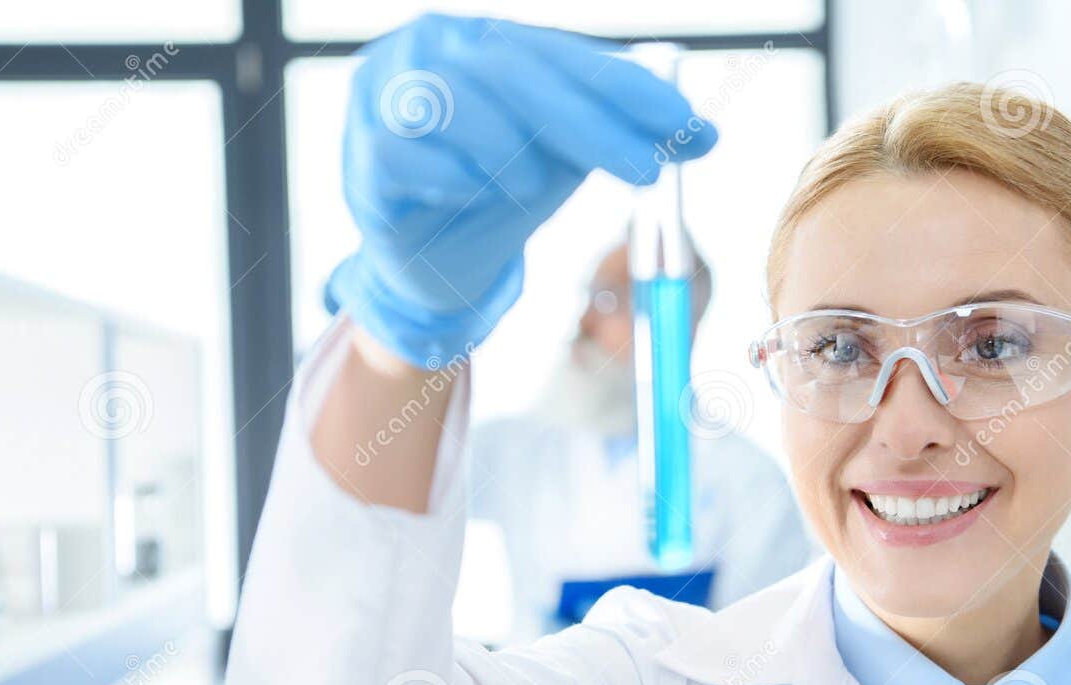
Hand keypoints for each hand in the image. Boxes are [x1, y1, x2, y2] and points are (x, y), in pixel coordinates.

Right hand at [326, 14, 717, 368]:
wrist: (429, 260)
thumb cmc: (498, 191)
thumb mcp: (566, 156)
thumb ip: (620, 133)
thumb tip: (705, 133)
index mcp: (490, 39)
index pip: (566, 56)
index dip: (627, 90)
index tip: (686, 125)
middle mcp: (438, 48)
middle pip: (520, 74)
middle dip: (594, 125)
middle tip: (649, 172)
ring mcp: (391, 92)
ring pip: (464, 106)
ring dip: (510, 151)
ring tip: (529, 188)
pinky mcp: (365, 151)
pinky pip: (411, 156)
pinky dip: (450, 176)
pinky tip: (470, 193)